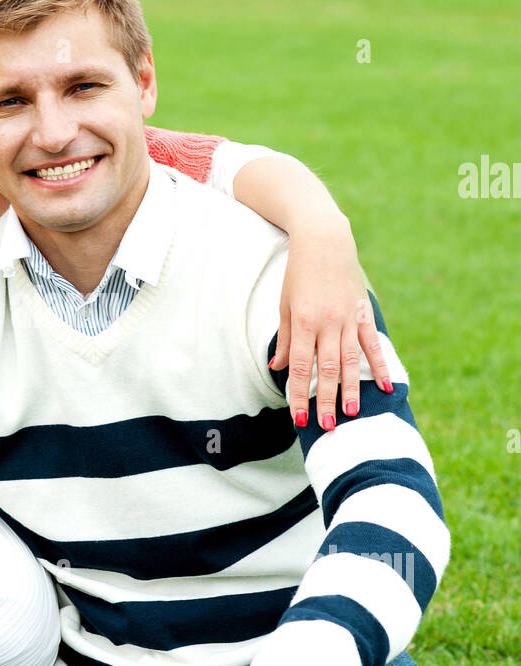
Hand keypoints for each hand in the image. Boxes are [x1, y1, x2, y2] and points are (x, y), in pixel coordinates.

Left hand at [271, 217, 391, 428]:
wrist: (324, 240)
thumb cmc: (298, 274)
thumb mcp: (285, 305)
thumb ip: (285, 340)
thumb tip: (278, 369)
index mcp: (303, 322)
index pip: (302, 366)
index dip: (300, 393)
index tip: (298, 417)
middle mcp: (327, 323)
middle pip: (327, 369)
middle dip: (325, 400)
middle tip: (327, 426)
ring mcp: (348, 318)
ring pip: (351, 360)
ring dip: (351, 389)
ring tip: (353, 414)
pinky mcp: (363, 312)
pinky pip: (372, 343)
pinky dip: (380, 365)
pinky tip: (386, 385)